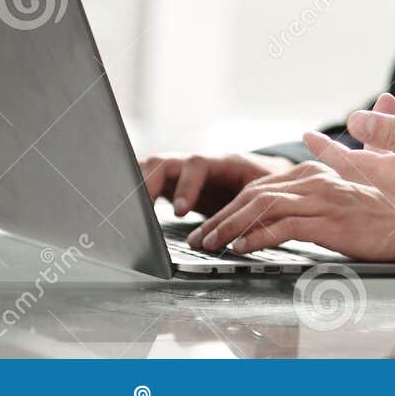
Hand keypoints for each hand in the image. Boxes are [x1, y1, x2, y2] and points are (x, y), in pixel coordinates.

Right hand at [138, 151, 293, 216]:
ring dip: (136, 187)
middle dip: (149, 184)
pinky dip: (135, 194)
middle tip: (141, 212)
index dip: (186, 186)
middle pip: (163, 162)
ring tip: (127, 213)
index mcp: (221, 162)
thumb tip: (248, 233)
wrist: (265, 175)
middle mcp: (196, 165)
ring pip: (150, 170)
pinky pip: (147, 184)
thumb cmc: (267, 181)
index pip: (197, 165)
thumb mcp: (267, 191)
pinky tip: (126, 213)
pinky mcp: (171, 186)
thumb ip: (256, 207)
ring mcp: (181, 173)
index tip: (181, 211)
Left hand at [185, 161, 394, 261]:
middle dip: (221, 217)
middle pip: (255, 193)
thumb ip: (332, 176)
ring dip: (230, 228)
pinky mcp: (331, 222)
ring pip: (262, 207)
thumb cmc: (391, 210)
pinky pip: (283, 227)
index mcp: (321, 171)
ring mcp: (324, 199)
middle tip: (201, 237)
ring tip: (212, 245)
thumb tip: (305, 179)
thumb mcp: (355, 189)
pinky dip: (256, 238)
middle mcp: (319, 180)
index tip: (212, 224)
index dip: (232, 205)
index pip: (263, 185)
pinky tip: (241, 249)